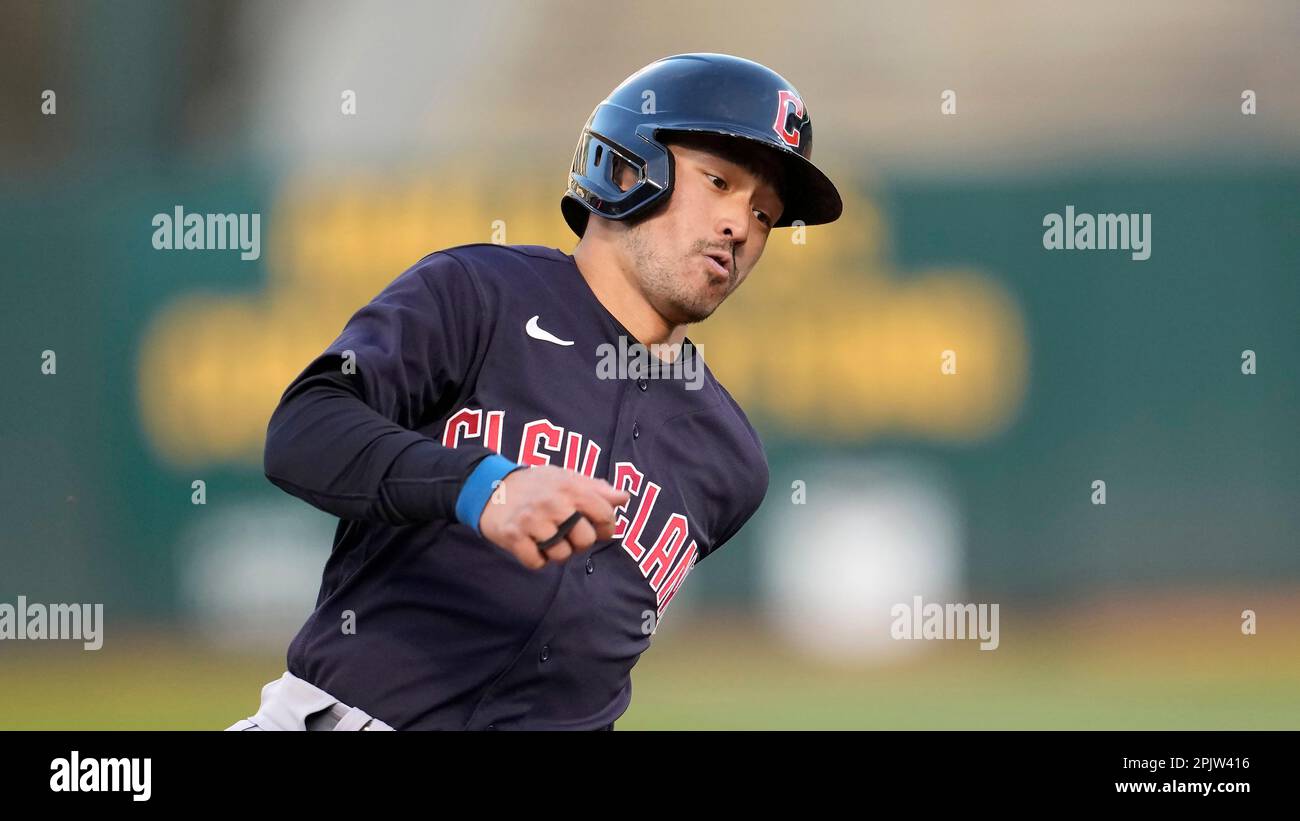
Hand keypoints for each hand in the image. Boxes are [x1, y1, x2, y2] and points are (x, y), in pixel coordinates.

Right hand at [478, 465, 629, 569]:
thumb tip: (624, 498)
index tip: (598, 529)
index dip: (606, 527)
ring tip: (547, 537)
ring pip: (562, 555)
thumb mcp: (566, 477)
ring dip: (557, 552)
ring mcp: (532, 521)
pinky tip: (532, 544)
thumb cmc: (536, 484)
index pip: (605, 516)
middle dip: (579, 542)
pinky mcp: (513, 537)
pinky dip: (536, 559)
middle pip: (585, 540)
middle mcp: (553, 503)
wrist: (490, 486)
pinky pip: (537, 563)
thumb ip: (596, 488)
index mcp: (570, 487)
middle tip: (566, 533)